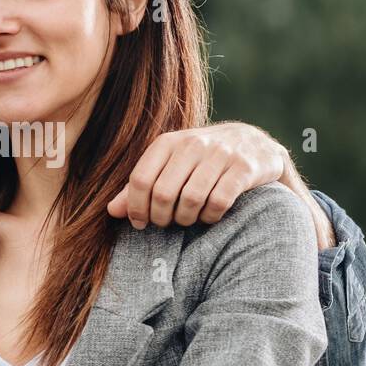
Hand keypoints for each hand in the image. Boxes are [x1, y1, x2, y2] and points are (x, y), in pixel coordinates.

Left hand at [107, 122, 288, 227]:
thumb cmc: (202, 161)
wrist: (254, 144)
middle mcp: (193, 144)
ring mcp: (220, 154)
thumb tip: (111, 210)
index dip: (136, 208)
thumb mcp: (170, 165)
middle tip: (167, 223)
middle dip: (161, 217)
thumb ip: (141, 186)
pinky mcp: (244, 168)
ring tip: (188, 220)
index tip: (140, 223)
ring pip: (191, 199)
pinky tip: (210, 216)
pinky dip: (211, 216)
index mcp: (168, 142)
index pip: (140, 179)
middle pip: (163, 193)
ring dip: (187, 219)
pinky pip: (219, 202)